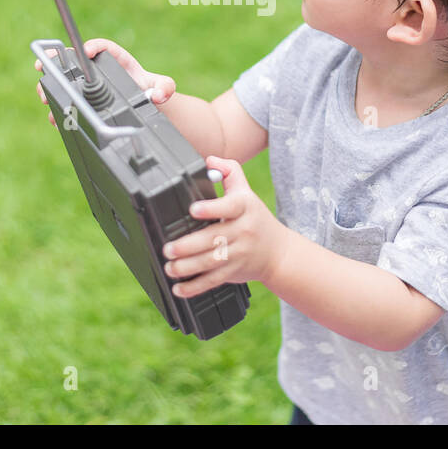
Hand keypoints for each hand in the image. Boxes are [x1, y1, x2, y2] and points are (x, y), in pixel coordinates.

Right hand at [33, 38, 176, 127]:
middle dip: (56, 60)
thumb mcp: (162, 87)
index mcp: (116, 59)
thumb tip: (158, 94)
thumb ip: (165, 87)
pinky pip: (66, 100)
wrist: (143, 105)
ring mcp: (87, 83)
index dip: (92, 46)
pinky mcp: (82, 99)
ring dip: (50, 85)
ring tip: (43, 95)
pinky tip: (54, 117)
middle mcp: (97, 68)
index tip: (85, 52)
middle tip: (43, 65)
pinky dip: (58, 108)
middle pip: (72, 59)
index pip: (102, 47)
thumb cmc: (151, 90)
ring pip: (64, 79)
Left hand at [161, 156, 287, 296]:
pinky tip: (179, 288)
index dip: (211, 208)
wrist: (279, 253)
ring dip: (187, 267)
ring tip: (169, 267)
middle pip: (214, 239)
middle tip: (168, 249)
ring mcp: (238, 254)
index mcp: (244, 208)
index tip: (192, 210)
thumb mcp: (248, 193)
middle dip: (188, 246)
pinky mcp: (233, 272)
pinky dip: (195, 287)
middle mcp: (243, 231)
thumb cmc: (257, 219)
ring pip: (211, 262)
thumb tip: (210, 159)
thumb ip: (230, 171)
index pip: (230, 206)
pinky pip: (213, 281)